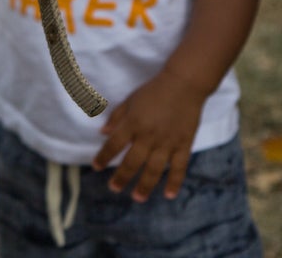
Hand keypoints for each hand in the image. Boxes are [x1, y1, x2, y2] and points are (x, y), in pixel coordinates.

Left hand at [90, 70, 207, 201]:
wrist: (184, 84)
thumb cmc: (154, 90)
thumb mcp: (131, 100)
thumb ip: (117, 116)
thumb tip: (102, 132)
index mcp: (133, 123)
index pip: (114, 144)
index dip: (104, 157)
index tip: (96, 167)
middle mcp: (148, 135)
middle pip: (132, 161)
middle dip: (122, 176)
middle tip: (114, 188)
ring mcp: (167, 142)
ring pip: (154, 169)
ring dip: (145, 185)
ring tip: (137, 197)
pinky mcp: (184, 144)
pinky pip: (179, 167)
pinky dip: (174, 182)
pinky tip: (168, 194)